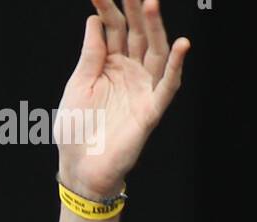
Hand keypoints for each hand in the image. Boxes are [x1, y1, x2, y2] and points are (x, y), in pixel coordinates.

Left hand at [55, 0, 190, 200]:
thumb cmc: (76, 132)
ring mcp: (142, 88)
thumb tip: (94, 20)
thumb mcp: (78, 87)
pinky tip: (180, 45)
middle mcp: (129, 71)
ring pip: (154, 51)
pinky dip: (174, 66)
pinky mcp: (151, 109)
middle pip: (136, 33)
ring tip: (150, 4)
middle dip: (135, 9)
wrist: (81, 170)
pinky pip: (167, 85)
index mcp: (109, 64)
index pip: (113, 29)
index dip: (108, 8)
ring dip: (154, 28)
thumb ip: (90, 55)